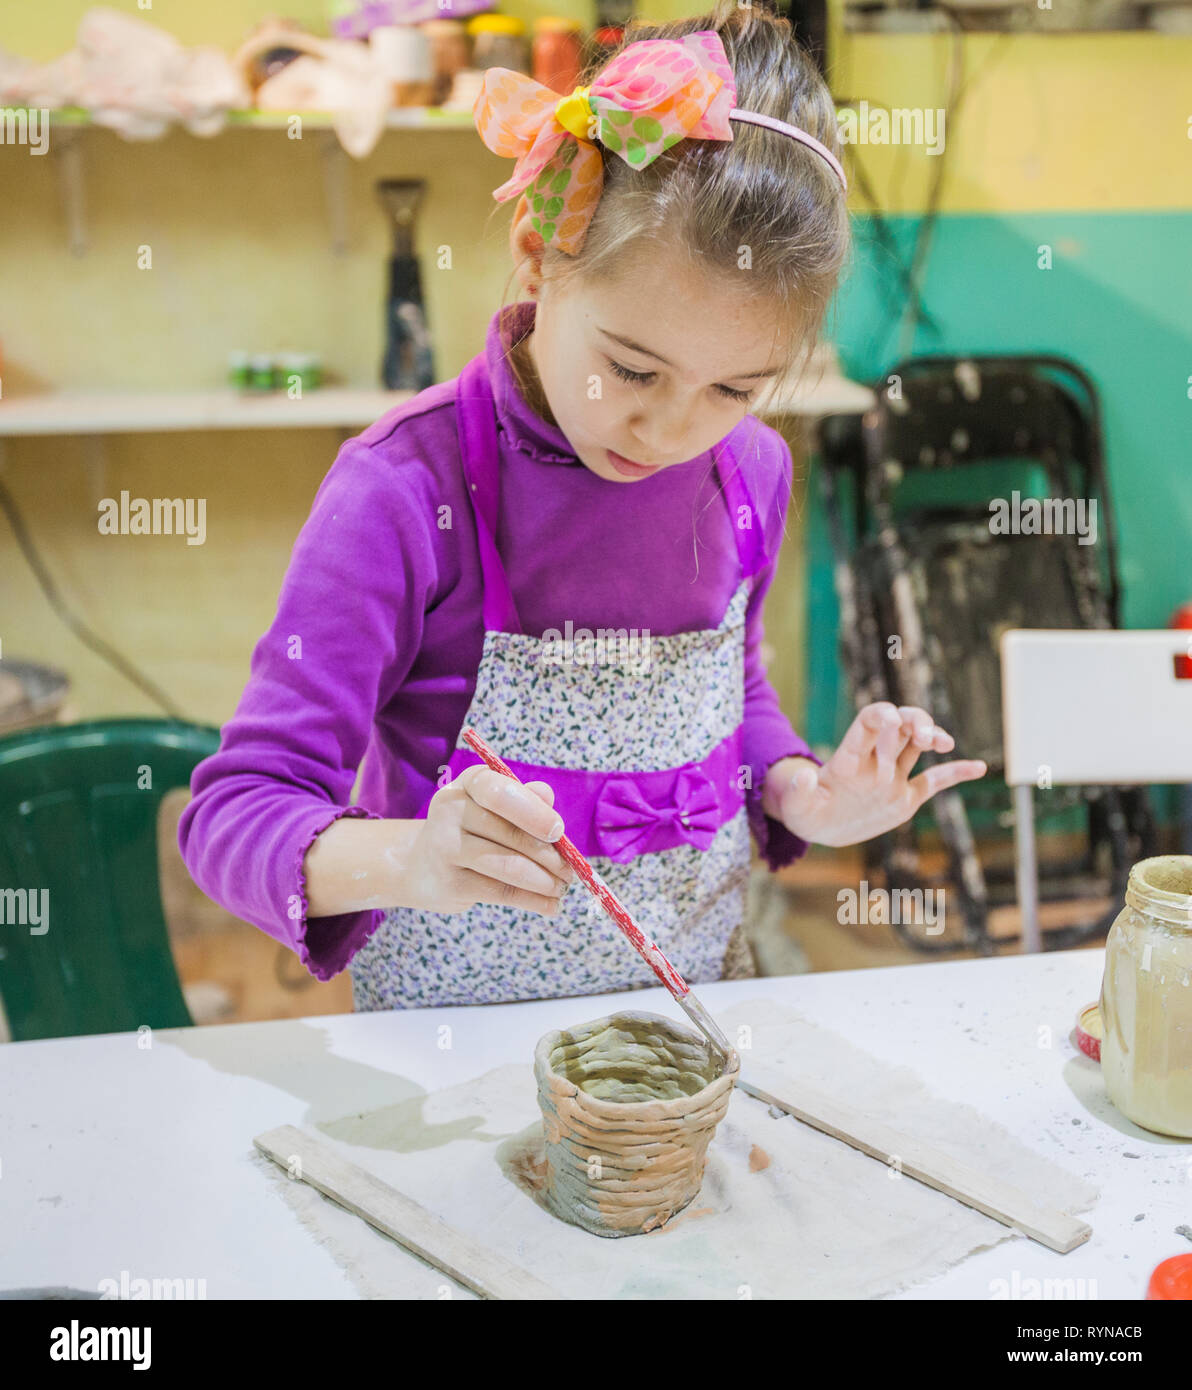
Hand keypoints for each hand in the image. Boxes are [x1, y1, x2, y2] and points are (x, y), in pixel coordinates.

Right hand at [406, 765, 575, 916]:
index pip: (498, 791)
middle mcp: (450, 811)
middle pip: (511, 834)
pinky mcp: (450, 883)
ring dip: (545, 881)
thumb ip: (524, 799)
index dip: (533, 812)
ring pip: (510, 866)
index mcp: (467, 784)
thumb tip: (547, 795)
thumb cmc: (472, 831)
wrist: (421, 867)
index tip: (558, 831)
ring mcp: (445, 848)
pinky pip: (502, 892)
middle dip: (551, 856)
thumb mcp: (495, 809)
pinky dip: (533, 900)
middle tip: (571, 870)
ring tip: (562, 887)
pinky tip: (550, 905)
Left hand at [765, 703, 986, 847]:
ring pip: (917, 745)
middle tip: (924, 733)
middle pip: (898, 726)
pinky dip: (956, 773)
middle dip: (913, 722)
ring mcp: (893, 776)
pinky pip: (935, 781)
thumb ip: (800, 792)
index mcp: (850, 757)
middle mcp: (875, 760)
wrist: (822, 825)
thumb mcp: (797, 805)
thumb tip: (804, 778)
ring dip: (932, 737)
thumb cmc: (805, 811)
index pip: (868, 722)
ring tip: (943, 742)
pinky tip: (978, 767)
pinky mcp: (906, 796)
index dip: (881, 715)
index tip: (891, 718)